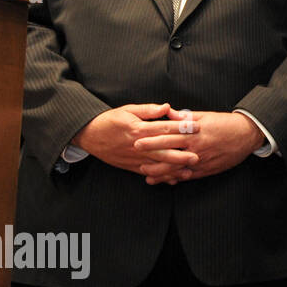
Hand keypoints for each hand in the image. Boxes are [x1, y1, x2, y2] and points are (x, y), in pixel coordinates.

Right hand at [72, 103, 198, 179]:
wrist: (89, 135)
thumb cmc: (111, 120)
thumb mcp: (128, 110)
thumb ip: (149, 110)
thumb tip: (167, 107)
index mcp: (138, 129)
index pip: (163, 128)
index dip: (181, 128)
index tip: (197, 127)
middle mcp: (137, 145)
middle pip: (162, 150)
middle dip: (180, 154)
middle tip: (197, 156)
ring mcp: (134, 157)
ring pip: (156, 165)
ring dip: (173, 169)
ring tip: (189, 171)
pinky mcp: (130, 166)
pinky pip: (148, 173)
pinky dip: (161, 177)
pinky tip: (174, 180)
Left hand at [133, 109, 264, 183]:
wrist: (247, 135)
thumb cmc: (226, 123)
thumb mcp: (205, 116)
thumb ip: (185, 117)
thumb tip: (168, 112)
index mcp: (194, 132)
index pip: (168, 136)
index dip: (151, 138)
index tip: (137, 139)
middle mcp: (196, 147)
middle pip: (169, 152)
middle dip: (151, 155)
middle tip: (135, 156)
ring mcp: (201, 160)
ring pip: (177, 168)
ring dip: (161, 173)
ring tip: (147, 175)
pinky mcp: (207, 169)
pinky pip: (189, 176)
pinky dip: (177, 179)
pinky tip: (167, 181)